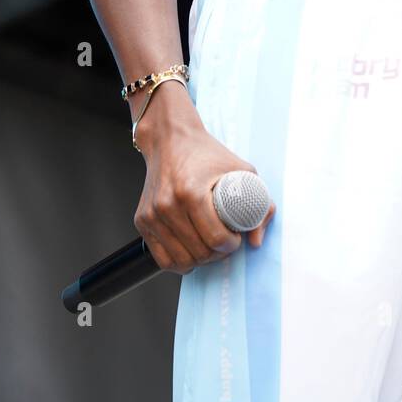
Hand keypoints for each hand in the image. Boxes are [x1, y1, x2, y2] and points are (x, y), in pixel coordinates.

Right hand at [133, 84, 276, 272]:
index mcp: (191, 192)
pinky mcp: (142, 220)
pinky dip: (179, 262)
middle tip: (225, 241)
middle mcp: (168, 205)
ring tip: (209, 246)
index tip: (235, 237)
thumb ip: (259, 203)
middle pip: (200, 253)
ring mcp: (152, 215)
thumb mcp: (240, 170)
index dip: (231, 245)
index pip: (216, 239)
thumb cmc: (206, 154)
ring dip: (200, 260)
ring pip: (181, 261)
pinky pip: (162, 258)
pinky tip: (191, 251)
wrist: (169, 139)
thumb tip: (256, 240)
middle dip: (218, 254)